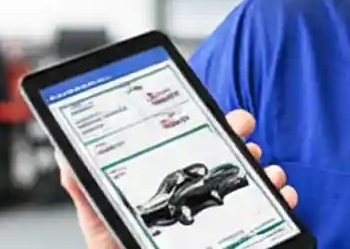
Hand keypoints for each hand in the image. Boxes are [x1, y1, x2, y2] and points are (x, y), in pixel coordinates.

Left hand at [61, 109, 296, 248]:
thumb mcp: (104, 229)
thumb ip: (88, 193)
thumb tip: (67, 153)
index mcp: (163, 195)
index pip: (187, 150)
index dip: (205, 127)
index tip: (219, 113)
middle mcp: (196, 205)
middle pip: (223, 162)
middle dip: (238, 140)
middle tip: (243, 130)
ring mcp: (221, 223)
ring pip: (250, 185)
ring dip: (264, 171)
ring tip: (266, 169)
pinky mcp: (243, 236)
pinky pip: (270, 215)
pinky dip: (282, 200)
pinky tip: (282, 193)